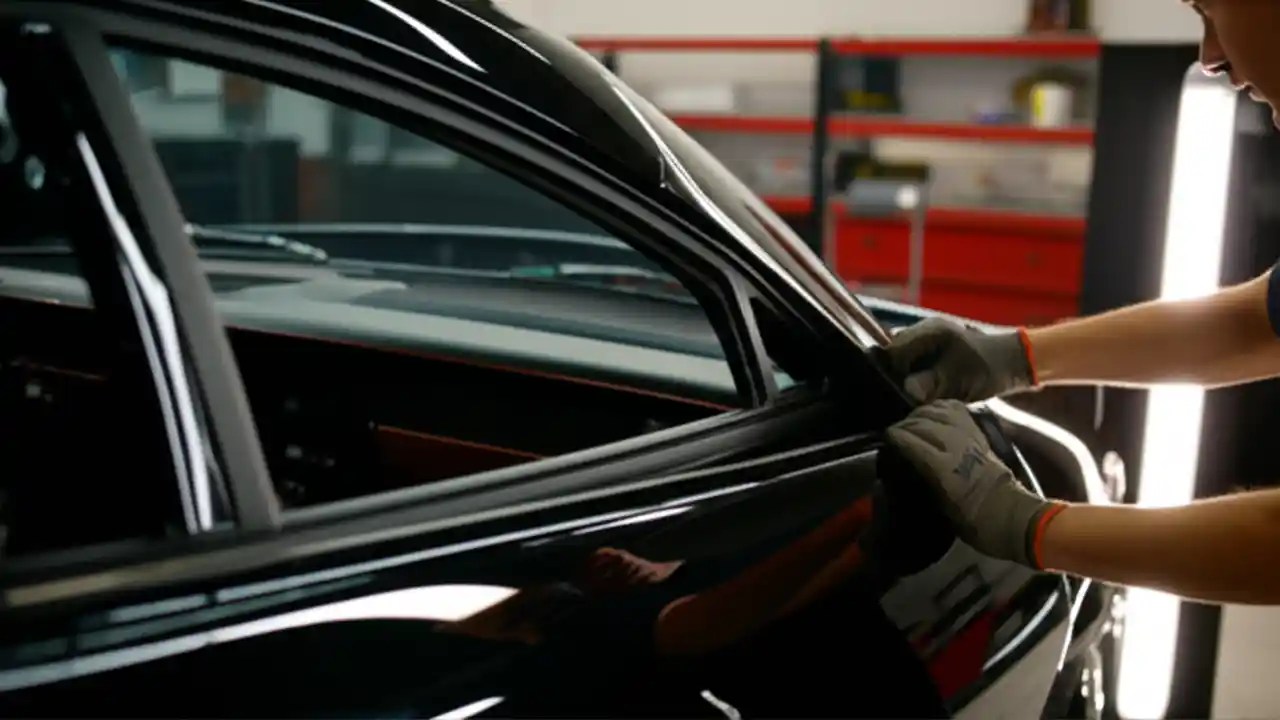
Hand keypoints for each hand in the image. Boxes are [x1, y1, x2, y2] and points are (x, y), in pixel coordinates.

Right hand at [885, 317, 1035, 402]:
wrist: (1013, 363)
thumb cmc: (987, 368)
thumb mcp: (958, 379)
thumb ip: (931, 383)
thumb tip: (907, 391)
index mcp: (929, 331)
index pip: (893, 350)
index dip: (893, 372)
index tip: (900, 392)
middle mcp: (924, 330)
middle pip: (896, 354)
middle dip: (900, 374)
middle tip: (907, 395)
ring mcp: (929, 337)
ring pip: (905, 359)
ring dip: (909, 376)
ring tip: (918, 392)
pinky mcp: (935, 348)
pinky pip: (916, 361)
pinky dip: (918, 374)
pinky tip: (926, 387)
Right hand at [886, 400, 1063, 567]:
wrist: (1015, 519)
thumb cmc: (978, 524)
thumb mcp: (944, 512)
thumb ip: (926, 484)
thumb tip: (909, 470)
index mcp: (946, 470)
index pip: (913, 442)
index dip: (897, 437)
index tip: (886, 439)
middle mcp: (958, 448)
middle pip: (925, 423)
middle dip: (906, 424)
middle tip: (895, 432)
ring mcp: (972, 440)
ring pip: (942, 412)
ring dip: (924, 413)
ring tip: (912, 419)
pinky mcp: (981, 437)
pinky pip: (959, 413)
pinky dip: (943, 408)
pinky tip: (934, 412)